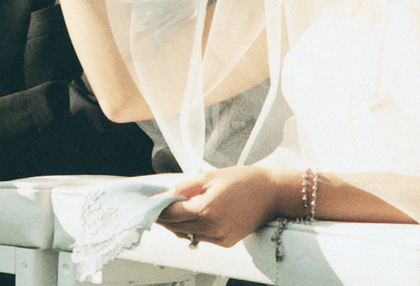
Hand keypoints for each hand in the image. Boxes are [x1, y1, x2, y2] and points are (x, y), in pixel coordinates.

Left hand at [157, 166, 293, 247]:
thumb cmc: (244, 180)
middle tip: (156, 207)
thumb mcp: (209, 177)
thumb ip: (184, 188)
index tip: (148, 204)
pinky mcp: (226, 242)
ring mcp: (220, 238)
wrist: (272, 193)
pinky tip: (194, 216)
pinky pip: (202, 238)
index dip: (158, 209)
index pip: (172, 214)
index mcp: (207, 209)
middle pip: (177, 227)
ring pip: (188, 234)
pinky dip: (194, 229)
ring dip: (178, 224)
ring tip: (174, 210)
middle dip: (164, 218)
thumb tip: (164, 196)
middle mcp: (213, 228)